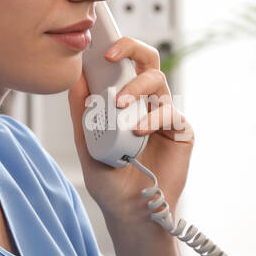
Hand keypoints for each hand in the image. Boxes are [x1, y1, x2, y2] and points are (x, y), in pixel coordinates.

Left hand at [66, 37, 193, 228]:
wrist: (131, 212)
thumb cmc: (110, 181)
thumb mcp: (86, 145)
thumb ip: (81, 113)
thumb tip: (73, 79)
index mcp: (125, 101)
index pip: (123, 65)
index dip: (115, 48)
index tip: (96, 43)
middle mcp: (147, 103)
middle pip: (147, 60)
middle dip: (130, 49)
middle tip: (111, 56)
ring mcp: (165, 116)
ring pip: (158, 81)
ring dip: (136, 87)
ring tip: (120, 103)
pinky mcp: (181, 132)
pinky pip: (170, 113)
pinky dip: (153, 118)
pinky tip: (139, 130)